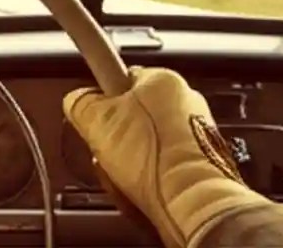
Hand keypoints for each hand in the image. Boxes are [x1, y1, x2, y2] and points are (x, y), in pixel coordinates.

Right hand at [63, 67, 267, 247]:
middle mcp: (188, 100)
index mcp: (163, 79)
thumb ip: (79, 103)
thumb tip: (75, 100)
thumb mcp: (96, 122)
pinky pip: (168, 164)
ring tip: (127, 177)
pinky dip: (155, 176)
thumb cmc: (155, 160)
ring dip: (134, 160)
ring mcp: (200, 132)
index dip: (103, 101)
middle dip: (118, 137)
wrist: (194, 203)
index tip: (95, 115)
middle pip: (135, 115)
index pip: (122, 79)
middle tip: (107, 152)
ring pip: (151, 143)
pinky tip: (145, 190)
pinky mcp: (207, 161)